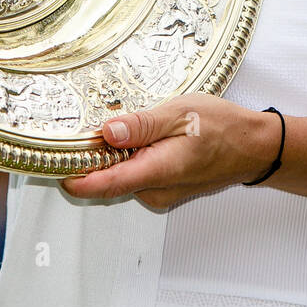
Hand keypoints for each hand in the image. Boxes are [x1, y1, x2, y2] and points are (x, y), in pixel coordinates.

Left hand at [60, 93, 281, 209]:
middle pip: (106, 180)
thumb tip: (108, 131)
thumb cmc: (225, 128)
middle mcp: (155, 190)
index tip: (51, 162)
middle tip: (90, 125)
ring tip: (126, 126)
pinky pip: (134, 176)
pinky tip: (142, 137)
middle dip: (94, 156)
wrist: (255, 148)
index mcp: (158, 171)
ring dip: (115, 155)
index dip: (72, 176)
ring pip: (120, 176)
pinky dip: (130, 158)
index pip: (103, 185)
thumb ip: (142, 124)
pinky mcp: (163, 189)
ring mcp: (159, 193)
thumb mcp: (182, 113)